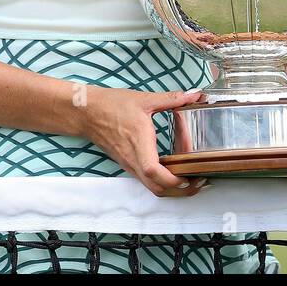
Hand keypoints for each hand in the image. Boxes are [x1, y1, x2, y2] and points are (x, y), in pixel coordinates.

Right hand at [81, 87, 208, 196]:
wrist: (87, 112)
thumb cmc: (112, 105)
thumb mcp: (144, 99)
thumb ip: (172, 99)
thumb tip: (195, 94)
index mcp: (139, 144)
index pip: (155, 172)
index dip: (175, 180)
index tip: (193, 175)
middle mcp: (134, 160)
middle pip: (158, 189)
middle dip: (181, 191)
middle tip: (199, 181)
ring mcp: (130, 165)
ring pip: (152, 187)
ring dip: (172, 189)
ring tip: (190, 177)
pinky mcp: (128, 164)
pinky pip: (146, 180)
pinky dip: (162, 182)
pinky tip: (172, 170)